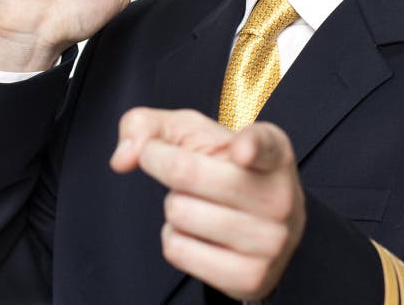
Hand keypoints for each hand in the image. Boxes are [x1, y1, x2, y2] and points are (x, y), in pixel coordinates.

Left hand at [111, 108, 305, 300]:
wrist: (264, 225)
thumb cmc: (224, 167)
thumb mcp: (196, 133)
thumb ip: (150, 126)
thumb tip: (123, 158)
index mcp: (274, 150)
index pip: (263, 145)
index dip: (249, 146)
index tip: (240, 151)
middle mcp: (280, 195)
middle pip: (186, 173)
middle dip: (157, 161)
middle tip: (160, 157)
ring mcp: (270, 241)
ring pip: (179, 212)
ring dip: (172, 203)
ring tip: (196, 200)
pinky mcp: (251, 277)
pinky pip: (178, 250)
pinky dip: (174, 237)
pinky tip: (198, 231)